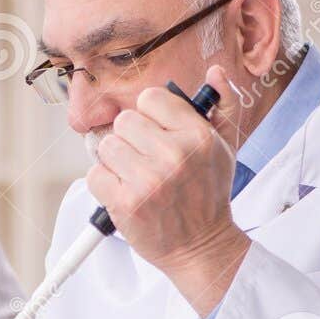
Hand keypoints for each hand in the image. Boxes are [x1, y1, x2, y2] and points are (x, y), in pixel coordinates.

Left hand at [86, 64, 250, 313]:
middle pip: (124, 121)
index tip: (156, 132)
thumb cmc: (208, 194)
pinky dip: (105, 184)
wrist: (200, 246)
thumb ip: (222, 105)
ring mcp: (148, 180)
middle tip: (146, 160)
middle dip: (131, 139)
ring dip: (116, 162)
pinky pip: (94, 174)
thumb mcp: (225, 147)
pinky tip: (125, 193)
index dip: (149, 115)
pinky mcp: (125, 203)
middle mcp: (173, 155)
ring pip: (106, 146)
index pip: (150, 98)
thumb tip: (215, 72)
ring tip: (136, 177)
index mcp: (197, 136)